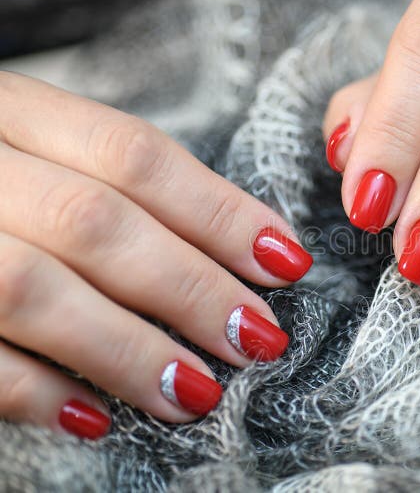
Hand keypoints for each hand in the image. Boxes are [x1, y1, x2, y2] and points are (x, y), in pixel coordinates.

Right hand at [0, 72, 311, 437]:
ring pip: (33, 287)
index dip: (220, 211)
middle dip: (192, 287)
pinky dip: (36, 390)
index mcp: (3, 108)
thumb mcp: (28, 154)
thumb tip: (231, 250)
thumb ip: (103, 185)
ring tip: (198, 392)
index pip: (134, 154)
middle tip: (258, 338)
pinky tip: (99, 416)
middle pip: (98, 221)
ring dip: (128, 348)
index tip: (286, 262)